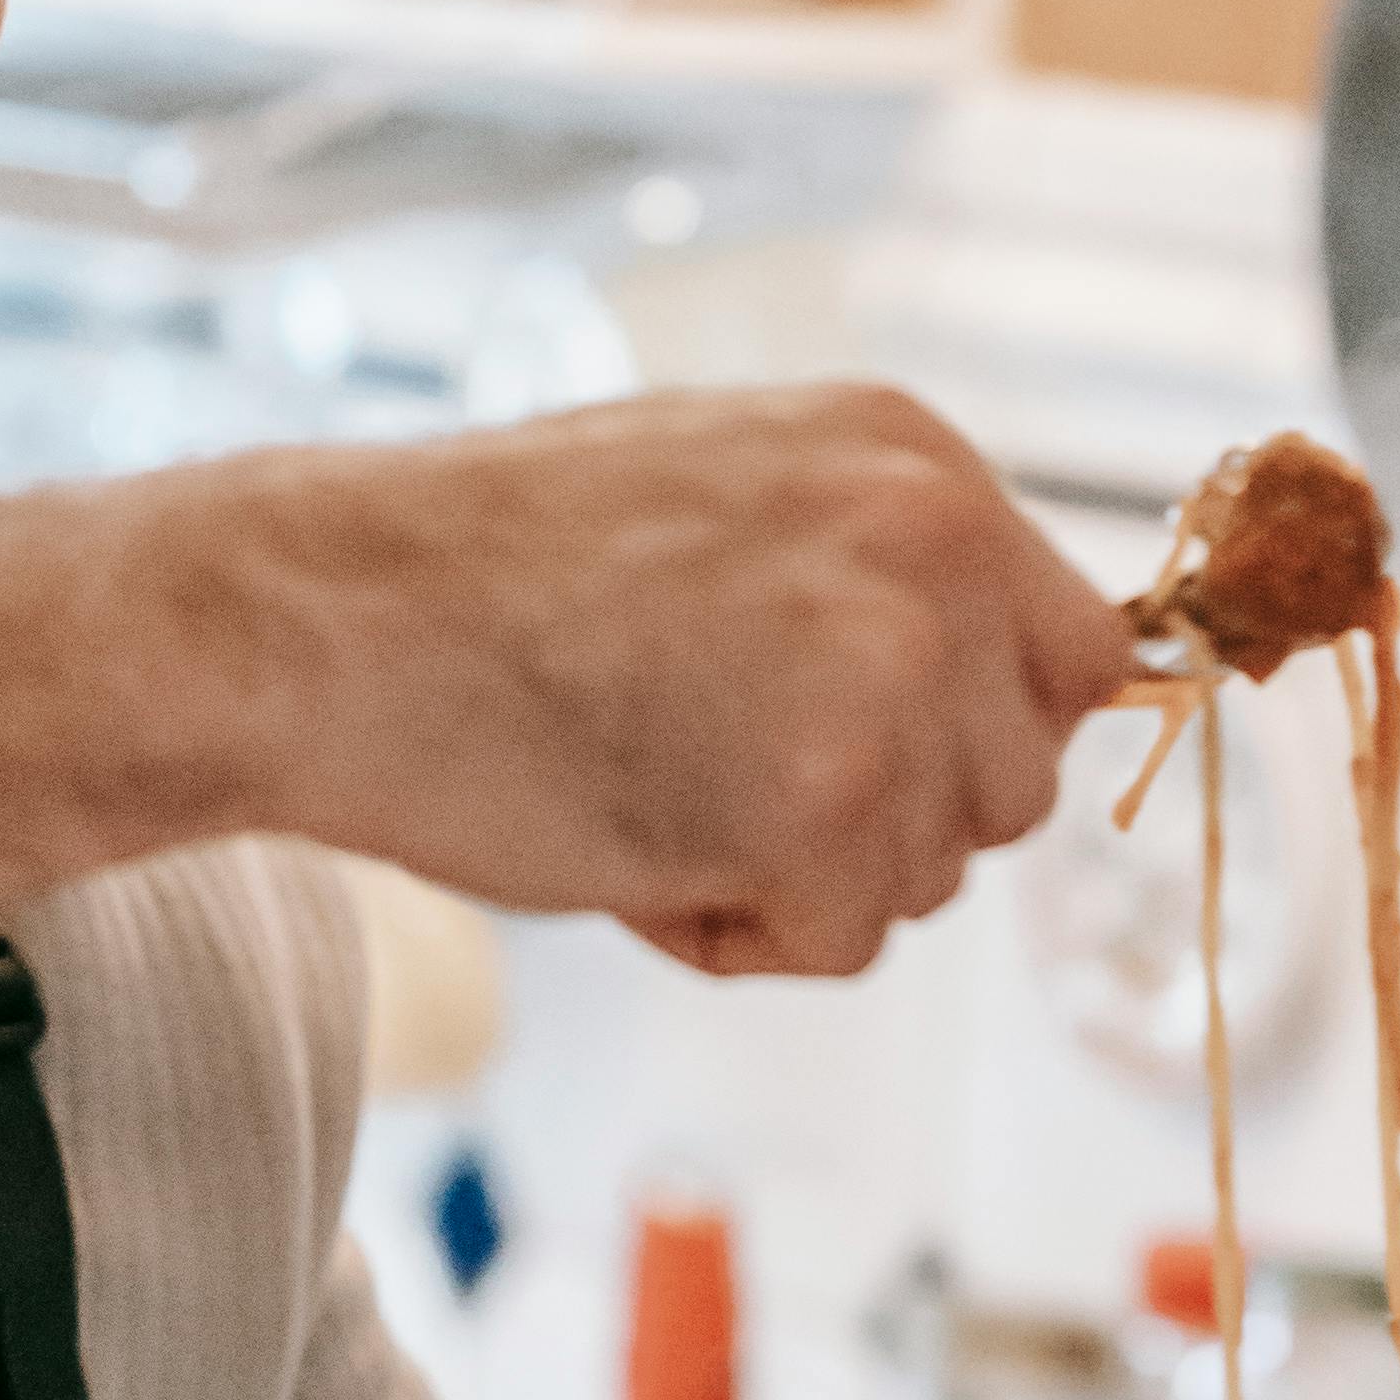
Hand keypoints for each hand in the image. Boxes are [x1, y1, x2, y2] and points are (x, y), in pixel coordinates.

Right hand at [0, 377, 1129, 1042]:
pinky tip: (625, 846)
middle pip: (1017, 777)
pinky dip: (732, 935)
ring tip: (647, 790)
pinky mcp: (829, 798)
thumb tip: (990, 692)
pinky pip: (841, 944)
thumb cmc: (474, 576)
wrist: (322, 618)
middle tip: (704, 772)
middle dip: (883, 817)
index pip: (1077, 646)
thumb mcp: (720, 508)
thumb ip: (864, 577)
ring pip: (934, 872)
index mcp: (910, 454)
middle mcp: (932, 540)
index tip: (871, 763)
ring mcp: (893, 667)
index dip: (969, 736)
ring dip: (801, 875)